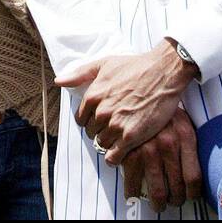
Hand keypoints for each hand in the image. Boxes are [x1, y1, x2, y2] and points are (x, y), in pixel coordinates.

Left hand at [57, 42, 197, 164]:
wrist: (163, 73)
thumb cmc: (134, 66)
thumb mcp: (104, 64)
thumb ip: (79, 74)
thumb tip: (58, 81)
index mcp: (93, 96)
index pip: (81, 119)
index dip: (90, 121)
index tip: (100, 120)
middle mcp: (101, 112)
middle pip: (92, 133)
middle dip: (100, 131)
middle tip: (113, 128)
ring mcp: (116, 125)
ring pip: (102, 144)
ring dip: (110, 143)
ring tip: (120, 138)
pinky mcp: (131, 137)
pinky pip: (114, 157)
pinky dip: (115, 158)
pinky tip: (121, 153)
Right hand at [120, 109, 202, 213]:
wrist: (144, 80)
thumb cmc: (161, 100)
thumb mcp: (182, 118)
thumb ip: (188, 142)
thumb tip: (192, 168)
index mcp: (185, 136)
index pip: (194, 178)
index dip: (192, 193)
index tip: (189, 196)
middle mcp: (168, 143)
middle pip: (177, 188)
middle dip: (176, 199)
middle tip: (173, 201)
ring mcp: (147, 147)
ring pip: (157, 189)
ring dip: (158, 201)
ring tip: (158, 203)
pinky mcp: (128, 148)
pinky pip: (132, 180)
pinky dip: (132, 190)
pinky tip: (134, 193)